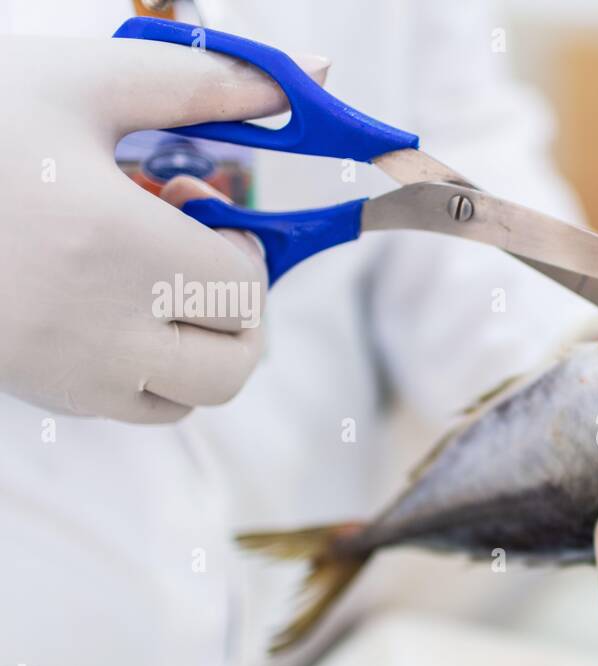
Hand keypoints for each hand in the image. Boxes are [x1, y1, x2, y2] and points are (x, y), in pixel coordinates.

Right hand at [0, 36, 326, 422]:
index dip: (243, 247)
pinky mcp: (42, 391)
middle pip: (236, 360)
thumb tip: (308, 79)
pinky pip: (140, 407)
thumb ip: (202, 84)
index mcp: (117, 248)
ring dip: (204, 344)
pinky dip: (157, 370)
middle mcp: (101, 329)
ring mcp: (69, 373)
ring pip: (194, 395)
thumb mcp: (82, 83)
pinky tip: (116, 307)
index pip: (244, 288)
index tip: (201, 206)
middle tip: (196, 251)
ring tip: (160, 283)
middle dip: (238, 305)